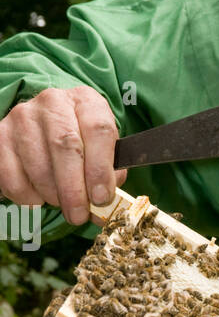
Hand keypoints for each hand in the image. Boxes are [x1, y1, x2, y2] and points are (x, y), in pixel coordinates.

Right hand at [0, 86, 124, 225]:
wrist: (44, 128)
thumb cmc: (81, 143)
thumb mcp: (102, 149)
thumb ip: (109, 173)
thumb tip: (104, 202)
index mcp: (85, 101)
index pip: (98, 130)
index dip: (101, 169)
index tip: (101, 198)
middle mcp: (53, 102)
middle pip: (65, 147)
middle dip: (74, 189)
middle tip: (79, 215)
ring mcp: (23, 117)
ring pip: (38, 165)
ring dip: (52, 195)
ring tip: (61, 202)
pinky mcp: (0, 136)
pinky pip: (13, 177)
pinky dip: (28, 196)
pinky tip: (38, 195)